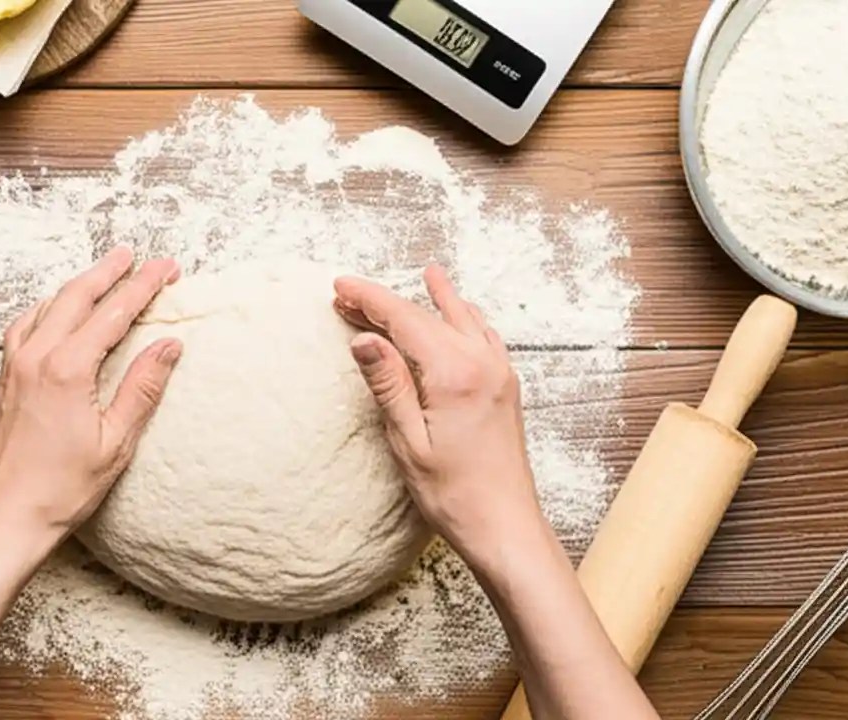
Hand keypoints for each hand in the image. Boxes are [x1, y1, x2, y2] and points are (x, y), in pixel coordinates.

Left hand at [0, 247, 182, 545]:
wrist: (3, 519)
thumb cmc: (60, 490)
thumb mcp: (116, 442)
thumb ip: (143, 388)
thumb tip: (169, 346)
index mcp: (67, 370)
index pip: (114, 313)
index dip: (143, 286)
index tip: (166, 268)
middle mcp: (35, 358)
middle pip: (76, 296)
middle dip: (109, 271)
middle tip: (134, 255)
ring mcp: (13, 367)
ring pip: (46, 306)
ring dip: (76, 286)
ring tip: (100, 274)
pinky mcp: (2, 381)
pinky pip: (24, 326)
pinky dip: (47, 308)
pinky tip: (55, 313)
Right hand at [333, 266, 540, 567]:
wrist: (506, 527)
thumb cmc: (455, 494)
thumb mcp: (408, 440)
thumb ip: (388, 384)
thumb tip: (364, 338)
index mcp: (455, 374)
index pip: (404, 320)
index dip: (369, 299)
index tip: (340, 286)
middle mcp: (483, 364)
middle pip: (429, 316)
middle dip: (388, 302)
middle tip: (351, 293)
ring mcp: (500, 373)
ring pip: (463, 319)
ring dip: (433, 300)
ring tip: (424, 274)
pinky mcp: (506, 387)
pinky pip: (485, 336)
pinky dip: (466, 317)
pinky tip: (463, 313)